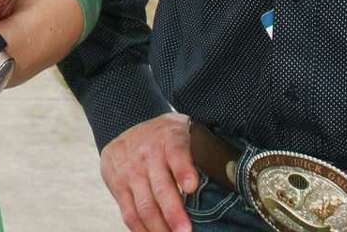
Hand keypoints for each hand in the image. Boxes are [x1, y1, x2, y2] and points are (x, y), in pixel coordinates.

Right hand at [99, 112, 197, 231]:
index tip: (192, 186)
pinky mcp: (117, 184)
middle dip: (173, 213)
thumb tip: (229, 179)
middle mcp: (147, 154)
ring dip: (159, 228)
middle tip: (185, 231)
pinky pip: (128, 212)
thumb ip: (199, 154)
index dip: (183, 170)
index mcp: (169, 139)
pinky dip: (141, 230)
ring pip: (144, 206)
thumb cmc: (168, 137)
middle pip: (160, 188)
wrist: (127, 124)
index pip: (176, 153)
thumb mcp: (184, 134)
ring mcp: (130, 170)